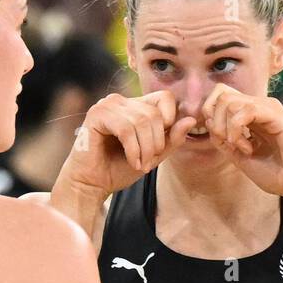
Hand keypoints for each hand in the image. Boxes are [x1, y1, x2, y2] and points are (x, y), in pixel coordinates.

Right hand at [58, 90, 197, 198]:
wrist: (91, 184)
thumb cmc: (118, 169)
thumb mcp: (154, 155)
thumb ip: (172, 139)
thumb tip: (190, 120)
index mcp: (135, 105)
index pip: (165, 97)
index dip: (170, 122)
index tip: (160, 148)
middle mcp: (121, 101)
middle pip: (155, 113)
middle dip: (156, 143)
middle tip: (149, 163)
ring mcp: (107, 105)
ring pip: (142, 120)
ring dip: (145, 149)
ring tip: (140, 165)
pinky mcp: (96, 115)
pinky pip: (126, 128)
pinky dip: (133, 149)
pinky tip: (132, 161)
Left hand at [202, 85, 282, 204]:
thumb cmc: (274, 173)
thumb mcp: (239, 157)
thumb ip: (223, 140)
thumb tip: (208, 122)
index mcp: (251, 113)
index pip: (221, 95)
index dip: (210, 114)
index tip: (218, 139)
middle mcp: (260, 106)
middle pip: (222, 95)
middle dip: (215, 122)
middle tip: (227, 144)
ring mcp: (269, 108)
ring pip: (229, 101)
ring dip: (226, 129)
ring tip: (241, 148)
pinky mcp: (276, 115)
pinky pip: (244, 111)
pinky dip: (237, 131)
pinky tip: (248, 148)